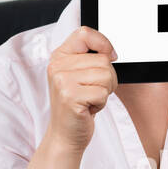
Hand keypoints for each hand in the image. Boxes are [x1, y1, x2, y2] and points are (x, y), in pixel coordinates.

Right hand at [45, 27, 118, 152]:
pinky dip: (101, 103)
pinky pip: (102, 93)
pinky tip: (88, 108)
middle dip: (107, 78)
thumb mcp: (80, 76)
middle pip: (102, 60)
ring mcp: (62, 81)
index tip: (110, 56)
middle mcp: (57, 66)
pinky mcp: (70, 96)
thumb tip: (110, 52)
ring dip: (105, 91)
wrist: (66, 134)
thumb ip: (90, 59)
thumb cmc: (77, 105)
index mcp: (59, 57)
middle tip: (92, 91)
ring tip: (89, 99)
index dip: (103, 43)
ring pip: (106, 75)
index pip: (84, 34)